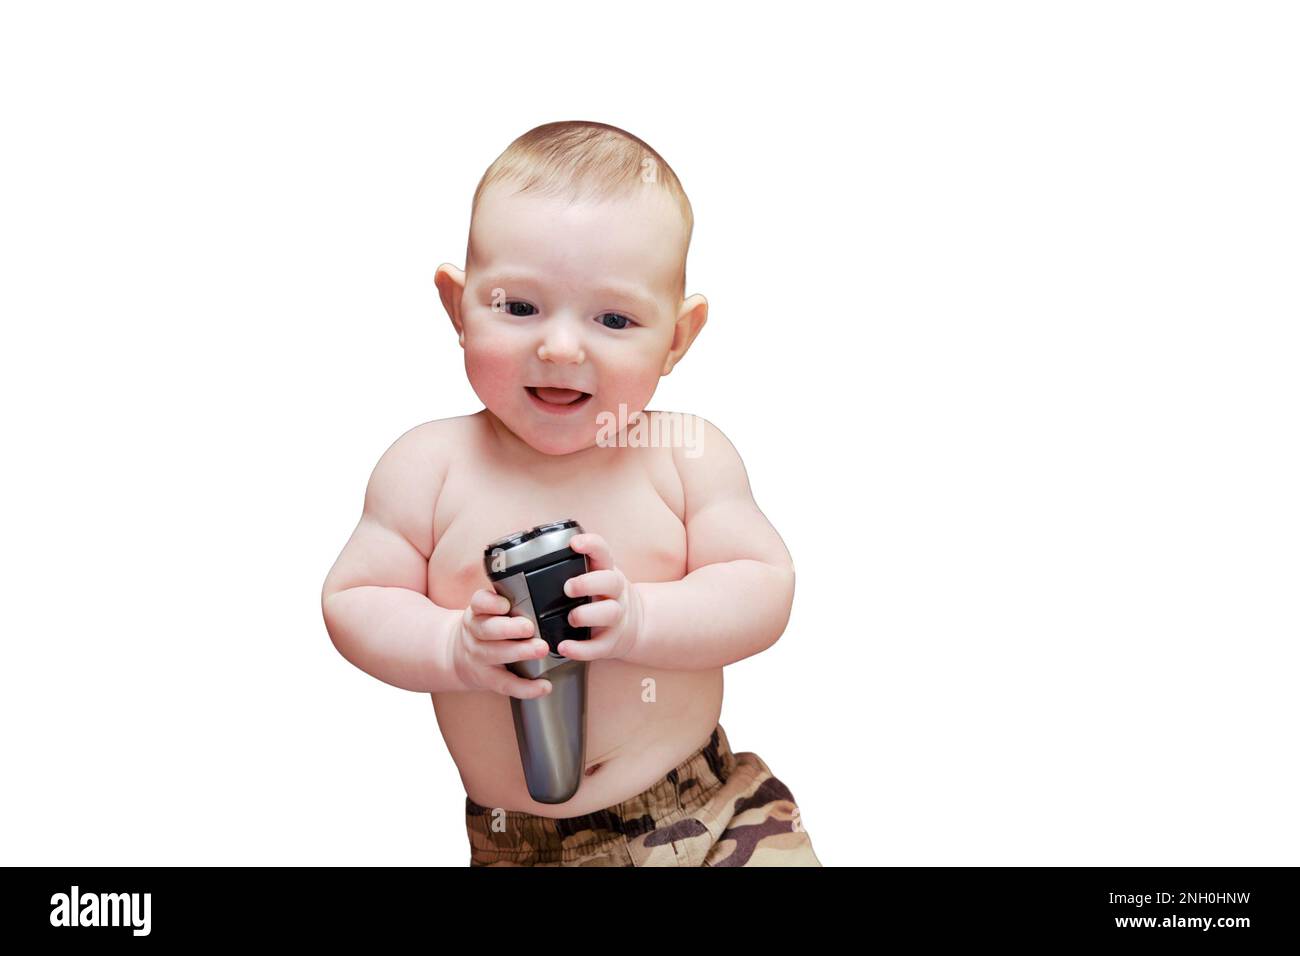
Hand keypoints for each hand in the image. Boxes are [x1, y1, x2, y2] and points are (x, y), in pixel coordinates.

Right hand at [448, 589, 553, 698]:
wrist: (455, 655)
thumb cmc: (483, 628)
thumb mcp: (485, 610)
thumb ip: (506, 600)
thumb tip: (539, 585)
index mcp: (477, 613)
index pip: (479, 603)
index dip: (490, 603)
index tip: (504, 604)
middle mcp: (476, 634)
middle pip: (488, 629)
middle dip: (509, 628)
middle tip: (529, 627)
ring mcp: (480, 657)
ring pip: (496, 655)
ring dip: (520, 652)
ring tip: (541, 649)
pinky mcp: (487, 679)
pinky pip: (506, 684)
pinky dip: (526, 688)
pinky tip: (544, 686)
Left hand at [556, 533, 643, 662]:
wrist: (635, 624)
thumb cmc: (603, 595)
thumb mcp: (595, 575)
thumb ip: (571, 565)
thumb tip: (526, 551)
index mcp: (607, 571)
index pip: (603, 552)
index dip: (591, 545)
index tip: (574, 543)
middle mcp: (615, 592)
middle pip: (611, 581)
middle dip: (589, 583)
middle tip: (568, 588)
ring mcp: (616, 618)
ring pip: (609, 613)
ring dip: (587, 614)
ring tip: (571, 618)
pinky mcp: (611, 642)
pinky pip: (599, 647)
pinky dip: (581, 649)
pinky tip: (565, 647)